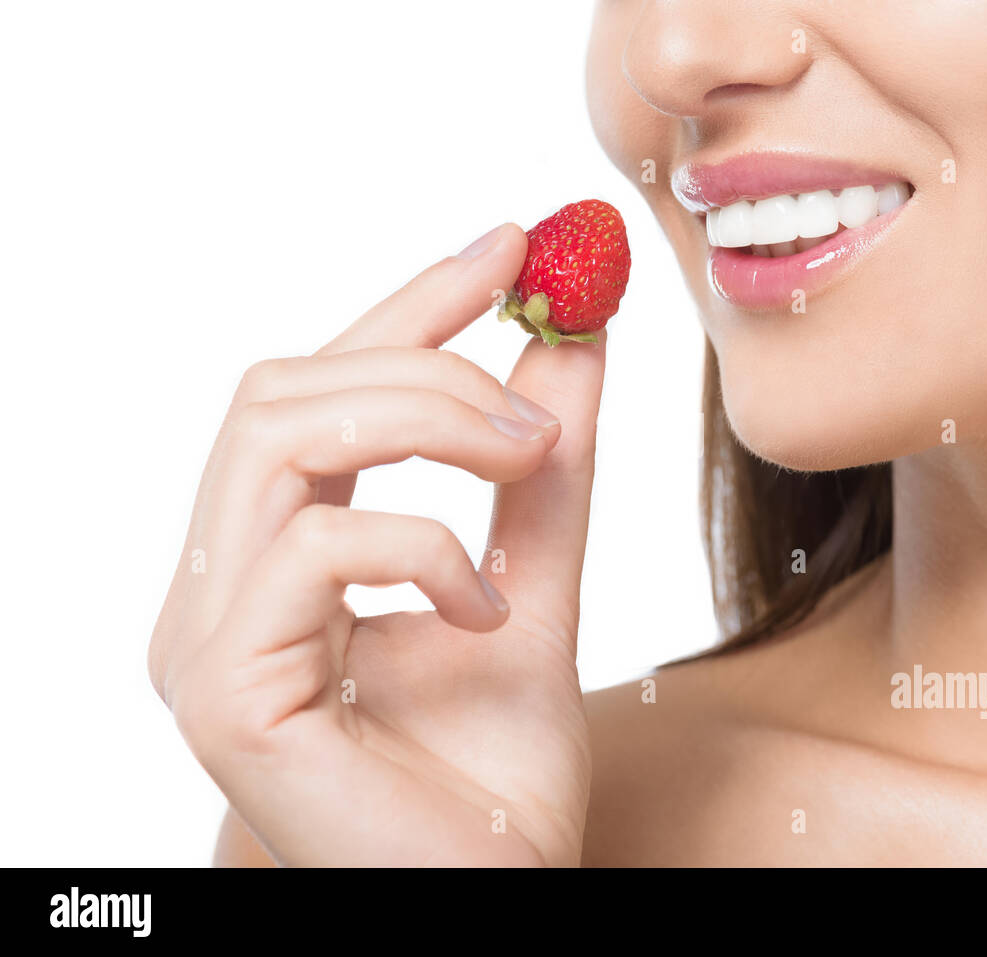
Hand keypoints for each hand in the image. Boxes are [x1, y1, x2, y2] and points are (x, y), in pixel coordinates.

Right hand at [149, 224, 605, 865]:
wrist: (492, 902)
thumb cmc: (494, 775)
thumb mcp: (535, 589)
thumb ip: (543, 478)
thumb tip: (570, 343)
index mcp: (276, 564)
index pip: (318, 391)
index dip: (407, 304)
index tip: (509, 247)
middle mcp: (218, 589)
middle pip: (282, 390)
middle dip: (423, 359)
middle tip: (538, 394)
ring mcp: (206, 639)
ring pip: (279, 436)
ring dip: (426, 420)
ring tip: (527, 462)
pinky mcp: (223, 690)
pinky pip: (315, 545)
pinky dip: (425, 548)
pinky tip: (483, 612)